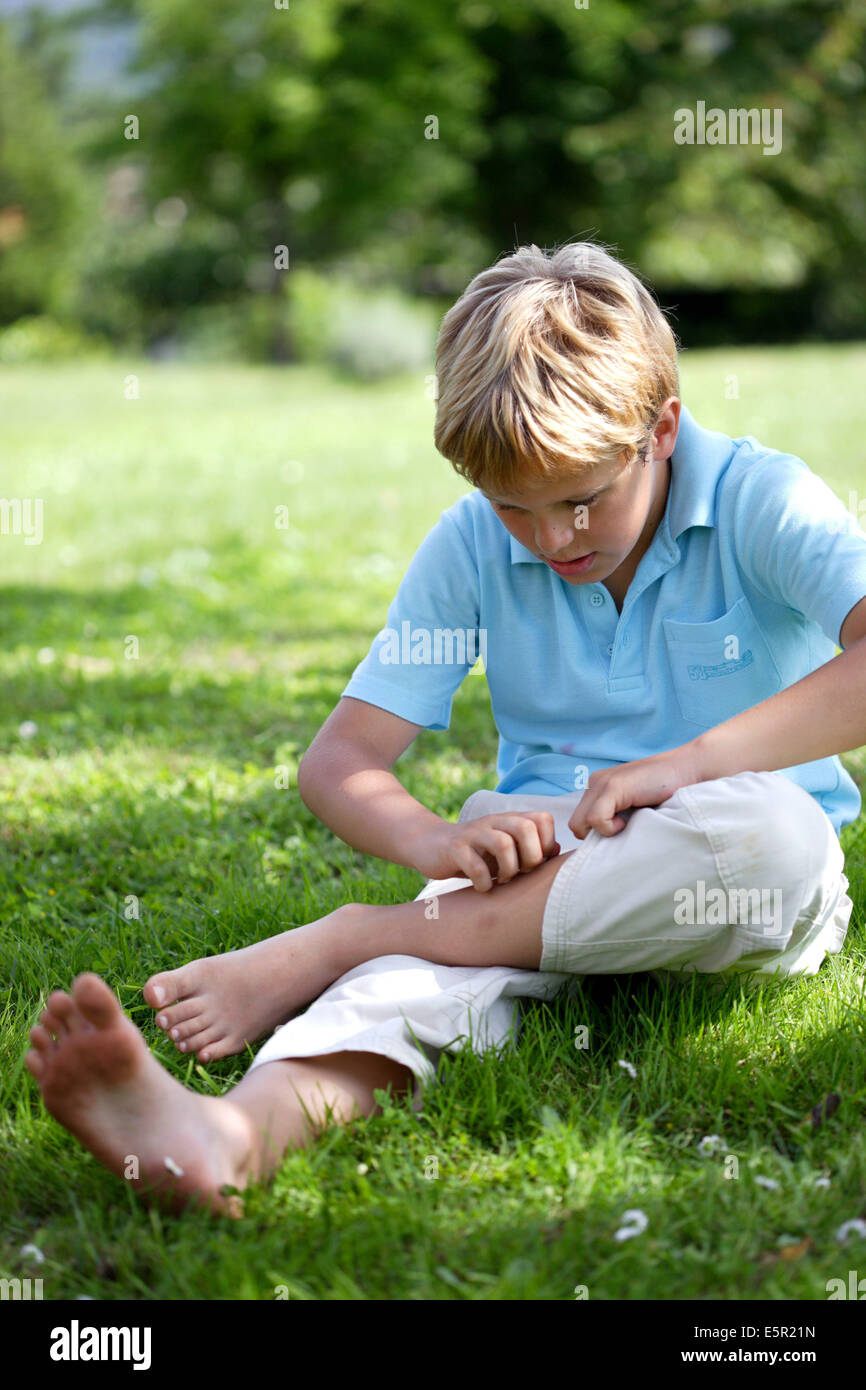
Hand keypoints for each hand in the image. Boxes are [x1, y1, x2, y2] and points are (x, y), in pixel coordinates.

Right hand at [409, 812, 560, 891]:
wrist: (430, 846)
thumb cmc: (476, 853)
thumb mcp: (504, 849)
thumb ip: (530, 848)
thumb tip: (557, 850)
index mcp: (509, 820)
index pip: (543, 820)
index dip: (546, 844)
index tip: (535, 863)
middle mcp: (493, 822)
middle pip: (525, 828)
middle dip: (530, 857)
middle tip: (520, 873)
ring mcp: (473, 834)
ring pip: (502, 843)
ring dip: (508, 869)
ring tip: (502, 881)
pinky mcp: (454, 849)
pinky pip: (475, 865)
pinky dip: (483, 882)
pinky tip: (482, 888)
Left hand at [568, 745, 704, 839]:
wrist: (690, 769)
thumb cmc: (668, 793)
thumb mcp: (636, 808)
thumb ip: (618, 818)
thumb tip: (602, 851)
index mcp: (598, 788)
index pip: (580, 821)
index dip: (596, 835)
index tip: (618, 837)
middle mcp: (595, 784)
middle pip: (575, 824)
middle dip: (596, 836)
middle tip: (622, 833)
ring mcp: (602, 783)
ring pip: (580, 823)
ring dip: (603, 832)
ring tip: (627, 826)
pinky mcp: (613, 787)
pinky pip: (595, 819)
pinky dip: (610, 827)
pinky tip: (628, 821)